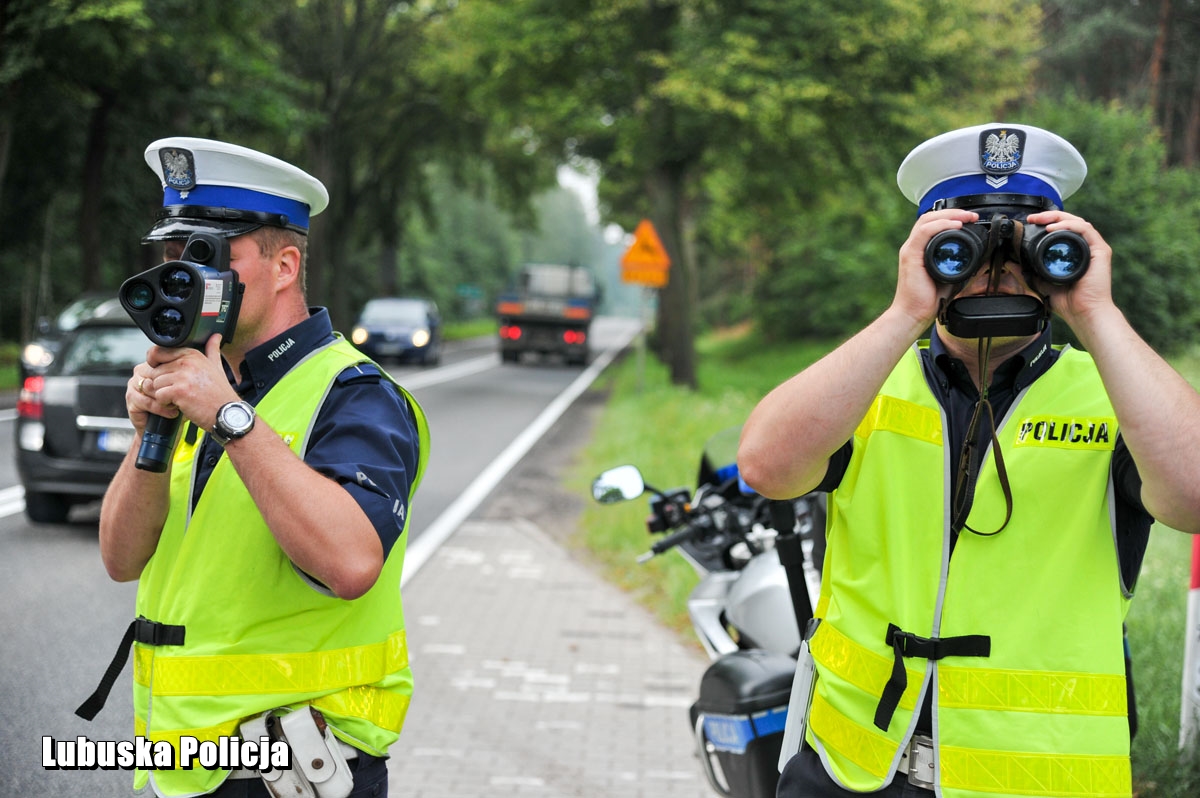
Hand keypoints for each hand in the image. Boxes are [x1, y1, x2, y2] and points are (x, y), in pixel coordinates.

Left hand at [138, 335, 238, 432]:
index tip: (164, 374)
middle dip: (162, 384)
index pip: (158, 352)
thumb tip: (215, 336)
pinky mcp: (179, 391)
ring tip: (179, 398)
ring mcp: (183, 377)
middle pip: (155, 371)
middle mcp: (187, 362)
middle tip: (177, 391)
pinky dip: (165, 404)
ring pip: (155, 384)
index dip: (155, 365)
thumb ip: (212, 350)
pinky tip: (179, 405)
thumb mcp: (217, 367)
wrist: (227, 413)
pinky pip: (159, 396)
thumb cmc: (220, 393)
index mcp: (192, 354)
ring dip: (163, 395)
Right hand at [892, 208, 977, 327]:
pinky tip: (955, 225)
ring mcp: (910, 250)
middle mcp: (912, 247)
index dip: (951, 216)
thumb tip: (978, 258)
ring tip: (966, 217)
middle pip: (929, 217)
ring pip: (927, 220)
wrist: (913, 314)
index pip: (932, 223)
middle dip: (953, 212)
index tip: (971, 219)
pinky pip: (925, 233)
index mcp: (919, 250)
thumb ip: (958, 264)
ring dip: (949, 215)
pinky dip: (941, 225)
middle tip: (972, 215)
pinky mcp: (910, 256)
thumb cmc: (927, 299)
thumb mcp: (948, 276)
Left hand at [1024, 210, 1114, 328]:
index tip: (1029, 223)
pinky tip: (1054, 228)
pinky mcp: (1101, 251)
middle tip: (1033, 218)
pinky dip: (1070, 225)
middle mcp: (1085, 248)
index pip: (1061, 230)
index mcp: (1074, 253)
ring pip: (1077, 222)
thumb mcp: (1042, 284)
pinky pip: (1086, 230)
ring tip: (1042, 221)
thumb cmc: (1069, 302)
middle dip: (1049, 216)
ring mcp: (1094, 248)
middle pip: (1069, 222)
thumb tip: (1010, 264)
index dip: (1046, 222)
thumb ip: (1028, 273)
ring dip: (1058, 217)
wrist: (1084, 313)